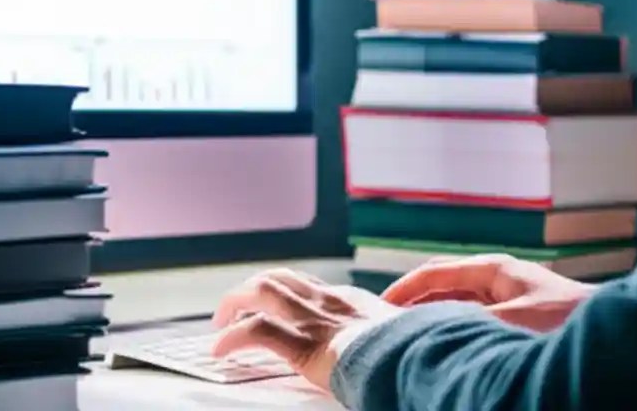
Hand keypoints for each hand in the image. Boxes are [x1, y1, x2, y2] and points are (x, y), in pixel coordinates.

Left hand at [211, 268, 402, 390]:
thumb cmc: (413, 353)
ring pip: (262, 292)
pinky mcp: (304, 346)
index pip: (305, 284)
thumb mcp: (402, 337)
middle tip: (232, 309)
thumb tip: (389, 349)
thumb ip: (386, 337)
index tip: (265, 302)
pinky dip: (232, 339)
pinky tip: (221, 350)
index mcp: (350, 302)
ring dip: (234, 303)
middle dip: (248, 290)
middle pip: (278, 278)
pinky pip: (257, 332)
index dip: (279, 289)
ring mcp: (314, 321)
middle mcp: (328, 303)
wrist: (416, 358)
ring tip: (220, 322)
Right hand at [381, 254, 596, 331]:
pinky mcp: (513, 312)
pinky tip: (441, 341)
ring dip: (432, 315)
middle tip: (384, 322)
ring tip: (406, 333)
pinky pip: (471, 315)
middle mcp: (495, 277)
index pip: (435, 272)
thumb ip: (473, 321)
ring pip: (455, 302)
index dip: (404, 288)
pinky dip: (451, 324)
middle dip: (413, 302)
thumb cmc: (567, 316)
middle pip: (442, 285)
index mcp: (492, 268)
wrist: (608, 326)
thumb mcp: (514, 318)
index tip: (379, 305)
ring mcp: (505, 294)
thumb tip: (435, 328)